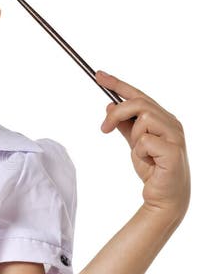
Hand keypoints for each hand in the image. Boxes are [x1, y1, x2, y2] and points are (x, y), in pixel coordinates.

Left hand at [95, 70, 189, 220]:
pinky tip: (148, 162)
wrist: (163, 197)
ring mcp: (175, 136)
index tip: (98, 75)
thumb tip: (110, 105)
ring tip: (140, 153)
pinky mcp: (173, 151)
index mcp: (163, 118)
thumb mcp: (134, 143)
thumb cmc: (153, 170)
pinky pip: (145, 140)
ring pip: (143, 118)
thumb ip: (124, 125)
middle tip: (104, 128)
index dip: (118, 84)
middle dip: (117, 113)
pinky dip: (139, 152)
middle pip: (139, 103)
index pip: (139, 95)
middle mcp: (172, 123)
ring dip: (134, 137)